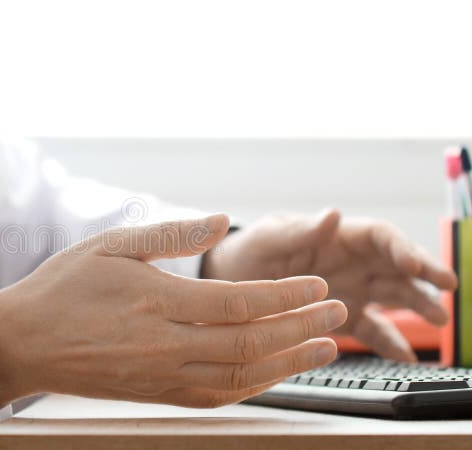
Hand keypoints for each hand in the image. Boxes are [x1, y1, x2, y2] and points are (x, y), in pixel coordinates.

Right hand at [0, 214, 346, 407]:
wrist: (22, 342)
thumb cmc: (62, 288)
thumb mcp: (110, 245)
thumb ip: (169, 234)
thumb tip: (220, 221)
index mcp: (156, 301)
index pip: (240, 303)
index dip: (286, 297)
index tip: (318, 287)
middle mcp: (164, 344)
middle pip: (251, 343)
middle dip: (302, 327)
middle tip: (337, 312)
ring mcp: (160, 375)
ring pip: (241, 377)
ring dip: (289, 363)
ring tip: (324, 347)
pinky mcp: (155, 394)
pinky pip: (214, 397)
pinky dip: (252, 388)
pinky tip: (274, 375)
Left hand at [203, 209, 457, 361]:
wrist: (228, 282)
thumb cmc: (249, 250)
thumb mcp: (268, 237)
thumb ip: (300, 230)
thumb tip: (334, 214)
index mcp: (338, 238)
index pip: (381, 237)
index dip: (403, 247)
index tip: (417, 264)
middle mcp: (352, 264)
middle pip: (398, 266)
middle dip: (425, 275)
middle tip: (448, 289)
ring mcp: (351, 292)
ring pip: (394, 297)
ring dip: (417, 306)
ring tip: (438, 321)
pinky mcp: (342, 320)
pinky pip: (373, 331)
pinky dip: (390, 343)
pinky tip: (405, 356)